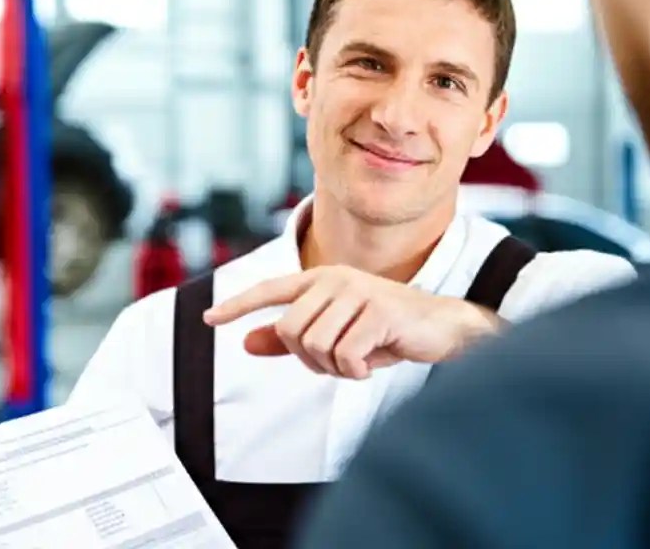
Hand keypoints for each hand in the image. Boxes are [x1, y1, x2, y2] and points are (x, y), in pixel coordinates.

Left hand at [202, 266, 502, 379]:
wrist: (441, 328)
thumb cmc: (385, 332)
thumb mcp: (336, 335)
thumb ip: (292, 339)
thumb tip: (246, 342)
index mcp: (322, 279)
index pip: (270, 289)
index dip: (237, 305)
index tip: (208, 319)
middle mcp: (335, 278)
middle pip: (290, 330)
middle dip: (310, 359)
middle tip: (340, 362)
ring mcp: (357, 292)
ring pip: (315, 345)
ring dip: (336, 367)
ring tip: (360, 360)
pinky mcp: (378, 311)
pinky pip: (344, 356)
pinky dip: (357, 371)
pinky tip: (375, 363)